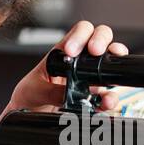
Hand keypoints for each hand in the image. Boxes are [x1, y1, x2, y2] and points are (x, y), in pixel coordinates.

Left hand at [2, 20, 128, 115]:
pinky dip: (111, 99)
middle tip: (95, 52)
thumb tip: (68, 93)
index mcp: (64, 52)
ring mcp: (91, 78)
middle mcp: (81, 61)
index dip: (80, 35)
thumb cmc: (30, 95)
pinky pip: (109, 95)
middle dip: (102, 41)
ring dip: (113, 71)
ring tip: (106, 80)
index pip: (80, 30)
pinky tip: (104, 103)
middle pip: (102, 38)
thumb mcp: (35, 90)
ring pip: (111, 65)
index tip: (72, 50)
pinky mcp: (95, 97)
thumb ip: (52, 90)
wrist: (30, 113)